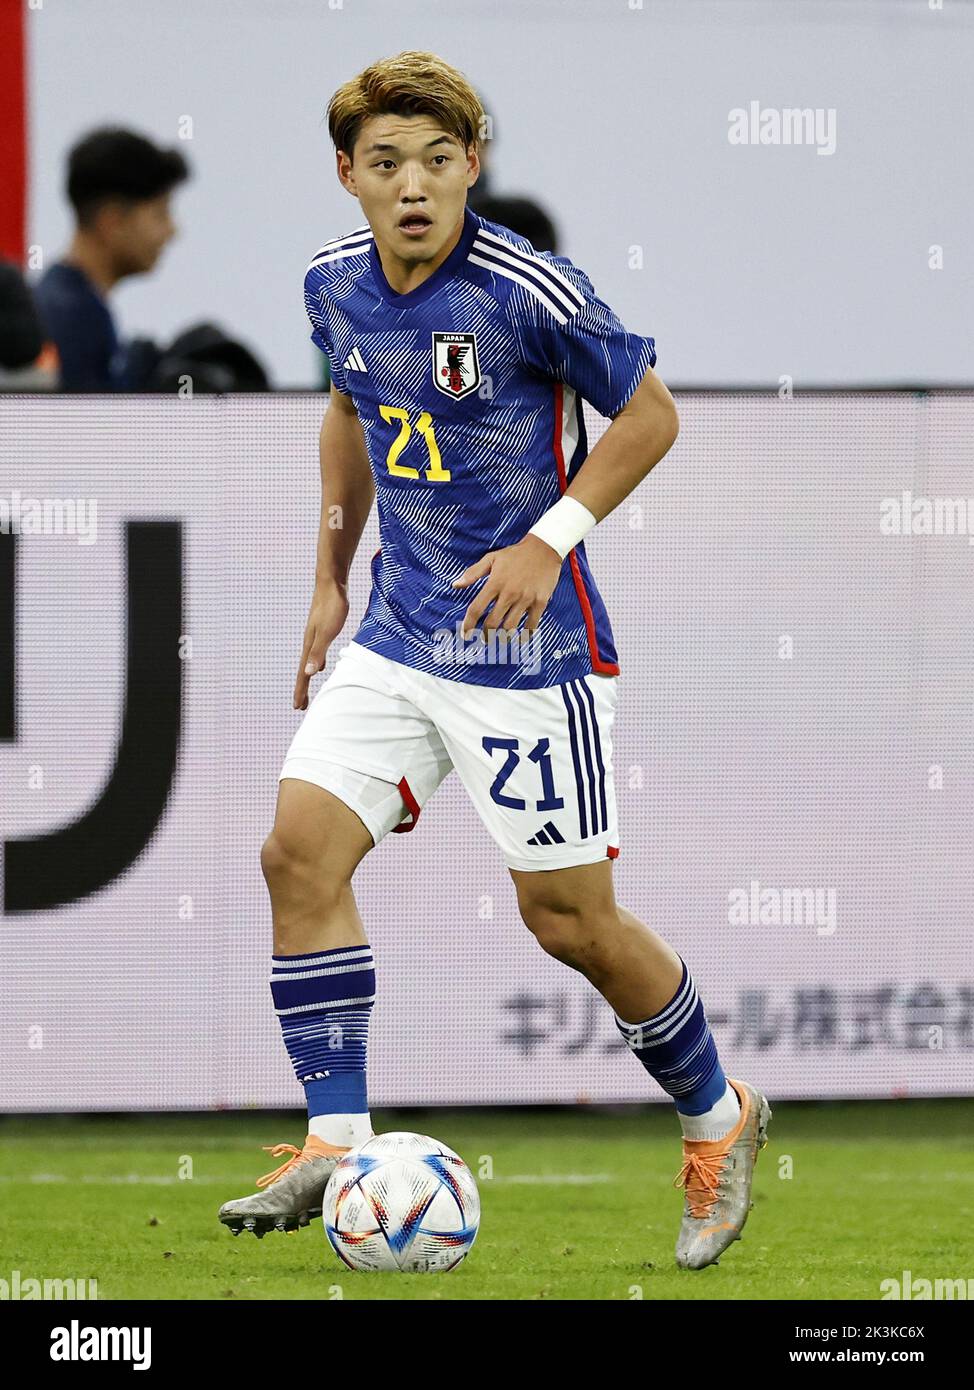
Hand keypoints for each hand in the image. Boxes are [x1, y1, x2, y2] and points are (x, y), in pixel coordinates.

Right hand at [293, 579, 349, 709]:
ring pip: (309, 661)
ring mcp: (315, 635)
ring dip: (307, 676)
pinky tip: (320, 665)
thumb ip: (318, 652)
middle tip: (300, 706)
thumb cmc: (332, 606)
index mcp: (309, 645)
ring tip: (307, 687)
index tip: (298, 707)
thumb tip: (309, 673)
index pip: (303, 673)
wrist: (331, 582)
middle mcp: (309, 641)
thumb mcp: (327, 631)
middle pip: (304, 670)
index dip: (301, 691)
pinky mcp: (322, 628)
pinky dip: (316, 663)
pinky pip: (316, 652)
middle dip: (302, 688)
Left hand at [451, 533, 562, 638]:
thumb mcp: (492, 558)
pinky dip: (525, 635)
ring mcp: (525, 599)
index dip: (468, 624)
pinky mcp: (540, 602)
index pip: (476, 609)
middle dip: (485, 635)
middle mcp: (509, 593)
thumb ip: (472, 573)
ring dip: (503, 637)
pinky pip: (532, 625)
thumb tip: (455, 585)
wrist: (544, 548)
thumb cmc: (515, 554)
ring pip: (510, 627)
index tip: (465, 634)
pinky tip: (520, 638)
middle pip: (492, 623)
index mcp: (495, 583)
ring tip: (500, 639)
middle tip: (484, 639)